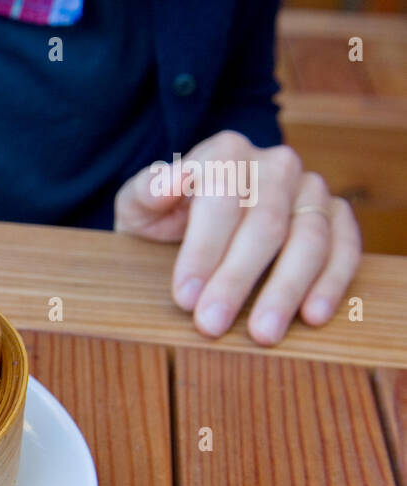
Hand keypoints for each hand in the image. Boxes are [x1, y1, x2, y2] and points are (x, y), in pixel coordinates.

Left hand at [114, 130, 361, 345]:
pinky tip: (312, 316)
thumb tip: (168, 180)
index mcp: (226, 152)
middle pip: (265, 223)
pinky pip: (345, 248)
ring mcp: (311, 190)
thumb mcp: (139, 205)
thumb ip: (145, 192)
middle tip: (212, 325)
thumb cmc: (163, 215)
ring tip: (263, 333)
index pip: (220, 198)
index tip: (184, 297)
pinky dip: (332, 282)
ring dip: (286, 290)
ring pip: (309, 238)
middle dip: (237, 280)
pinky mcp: (336, 216)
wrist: (193, 220)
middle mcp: (276, 165)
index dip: (202, 251)